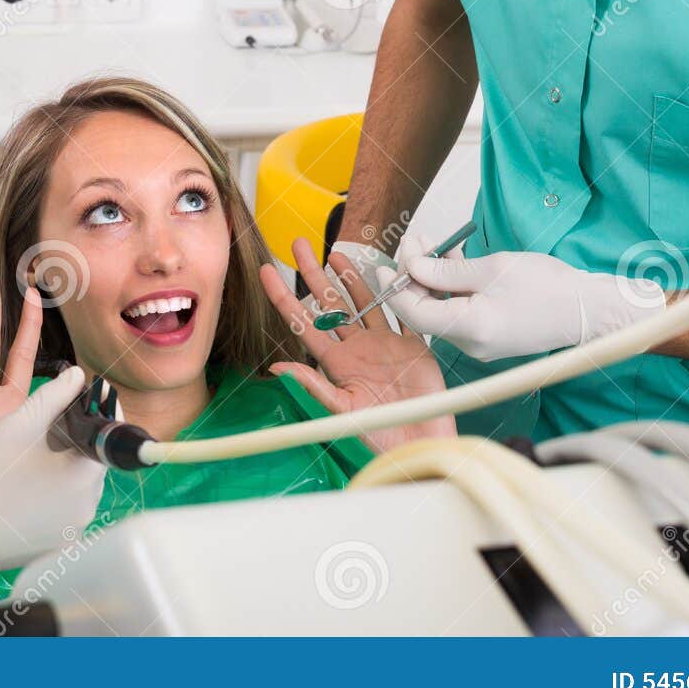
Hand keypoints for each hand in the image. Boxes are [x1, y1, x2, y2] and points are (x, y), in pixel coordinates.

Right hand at [0, 365, 105, 617]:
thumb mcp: (20, 424)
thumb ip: (56, 395)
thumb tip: (79, 375)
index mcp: (84, 477)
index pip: (103, 439)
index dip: (94, 417)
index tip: (85, 403)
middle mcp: (86, 511)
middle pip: (89, 466)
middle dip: (74, 445)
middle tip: (50, 429)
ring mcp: (69, 535)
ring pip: (75, 491)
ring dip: (62, 472)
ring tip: (33, 456)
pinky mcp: (52, 550)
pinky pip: (60, 515)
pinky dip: (49, 497)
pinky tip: (24, 487)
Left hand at [260, 238, 450, 452]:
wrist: (421, 443)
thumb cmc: (381, 436)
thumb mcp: (341, 412)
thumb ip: (313, 386)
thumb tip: (275, 369)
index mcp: (336, 363)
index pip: (303, 322)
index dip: (284, 296)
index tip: (267, 272)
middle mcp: (356, 349)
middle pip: (329, 303)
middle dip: (312, 273)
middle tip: (298, 244)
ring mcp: (383, 344)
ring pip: (362, 302)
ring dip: (348, 278)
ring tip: (333, 252)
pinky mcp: (411, 345)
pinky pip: (399, 312)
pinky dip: (393, 292)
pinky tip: (384, 273)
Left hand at [380, 239, 666, 360]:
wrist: (587, 309)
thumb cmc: (548, 287)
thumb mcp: (491, 269)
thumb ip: (446, 271)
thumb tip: (412, 267)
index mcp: (470, 328)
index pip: (414, 313)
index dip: (397, 287)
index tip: (389, 262)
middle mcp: (470, 344)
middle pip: (425, 312)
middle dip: (414, 276)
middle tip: (414, 240)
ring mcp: (479, 343)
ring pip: (441, 310)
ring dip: (431, 279)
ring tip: (432, 243)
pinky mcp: (489, 337)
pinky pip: (458, 313)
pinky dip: (450, 289)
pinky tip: (452, 261)